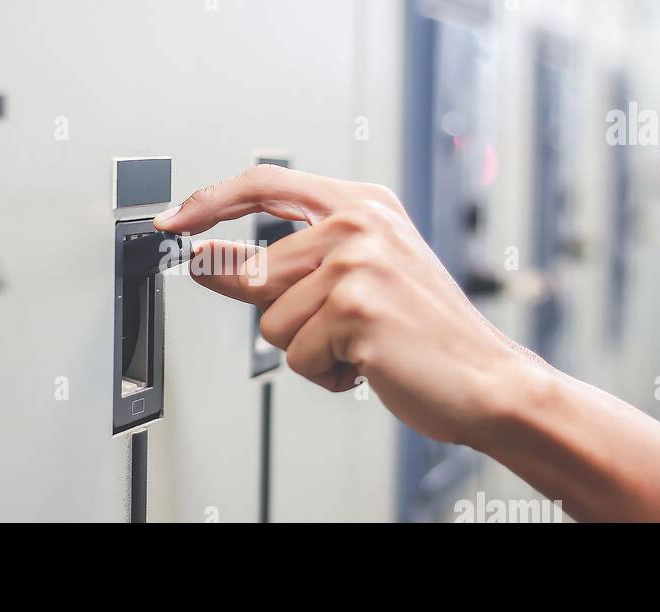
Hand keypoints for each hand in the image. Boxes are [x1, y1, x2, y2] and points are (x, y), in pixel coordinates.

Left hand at [155, 165, 547, 444]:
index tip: (174, 223)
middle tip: (335, 330)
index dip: (209, 202)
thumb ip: (284, 266)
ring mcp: (359, 263)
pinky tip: (370, 365)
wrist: (486, 381)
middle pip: (257, 273)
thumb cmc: (423, 334)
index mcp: (363, 204)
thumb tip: (205, 263)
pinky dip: (326, 374)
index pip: (265, 184)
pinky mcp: (356, 308)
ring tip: (362, 347)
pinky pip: (297, 355)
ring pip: (272, 321)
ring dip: (308, 351)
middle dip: (281, 316)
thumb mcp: (355, 280)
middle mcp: (361, 223)